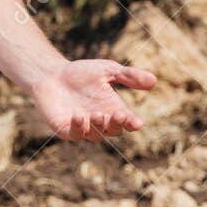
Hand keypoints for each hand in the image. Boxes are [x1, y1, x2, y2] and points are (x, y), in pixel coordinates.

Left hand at [27, 59, 156, 141]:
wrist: (52, 74)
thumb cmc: (81, 73)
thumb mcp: (107, 70)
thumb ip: (128, 75)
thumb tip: (154, 81)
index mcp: (113, 109)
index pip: (127, 121)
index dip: (132, 124)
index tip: (137, 123)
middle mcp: (100, 121)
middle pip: (113, 130)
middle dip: (116, 124)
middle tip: (117, 114)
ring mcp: (83, 127)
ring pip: (96, 136)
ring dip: (98, 127)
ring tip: (97, 114)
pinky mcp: (65, 129)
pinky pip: (75, 135)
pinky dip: (79, 128)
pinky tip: (79, 117)